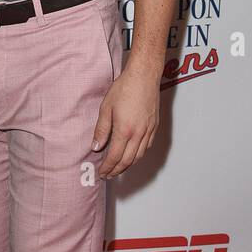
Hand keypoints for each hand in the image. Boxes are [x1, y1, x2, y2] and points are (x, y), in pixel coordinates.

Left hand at [91, 63, 159, 177]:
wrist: (144, 76)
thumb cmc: (124, 88)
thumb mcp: (106, 108)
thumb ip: (101, 130)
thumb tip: (96, 146)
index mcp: (124, 130)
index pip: (115, 156)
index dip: (108, 167)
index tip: (102, 173)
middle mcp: (138, 133)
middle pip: (128, 160)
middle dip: (117, 170)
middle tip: (109, 175)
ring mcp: (148, 130)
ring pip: (139, 156)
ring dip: (128, 165)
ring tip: (119, 168)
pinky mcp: (154, 126)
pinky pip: (147, 146)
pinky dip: (139, 155)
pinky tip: (133, 155)